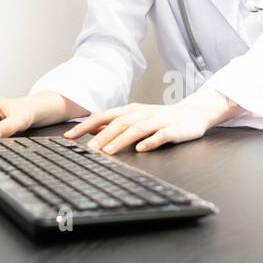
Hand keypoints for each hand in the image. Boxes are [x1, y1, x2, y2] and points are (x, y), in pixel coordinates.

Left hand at [63, 90, 232, 154]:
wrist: (194, 114)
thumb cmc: (161, 118)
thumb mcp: (136, 118)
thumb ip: (115, 124)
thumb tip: (91, 129)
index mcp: (130, 111)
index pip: (103, 116)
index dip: (86, 126)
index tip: (69, 136)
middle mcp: (142, 114)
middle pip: (118, 123)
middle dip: (102, 136)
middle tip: (88, 149)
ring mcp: (158, 121)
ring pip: (137, 129)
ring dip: (121, 140)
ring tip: (109, 152)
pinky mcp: (173, 130)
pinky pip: (161, 136)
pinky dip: (150, 142)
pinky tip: (141, 149)